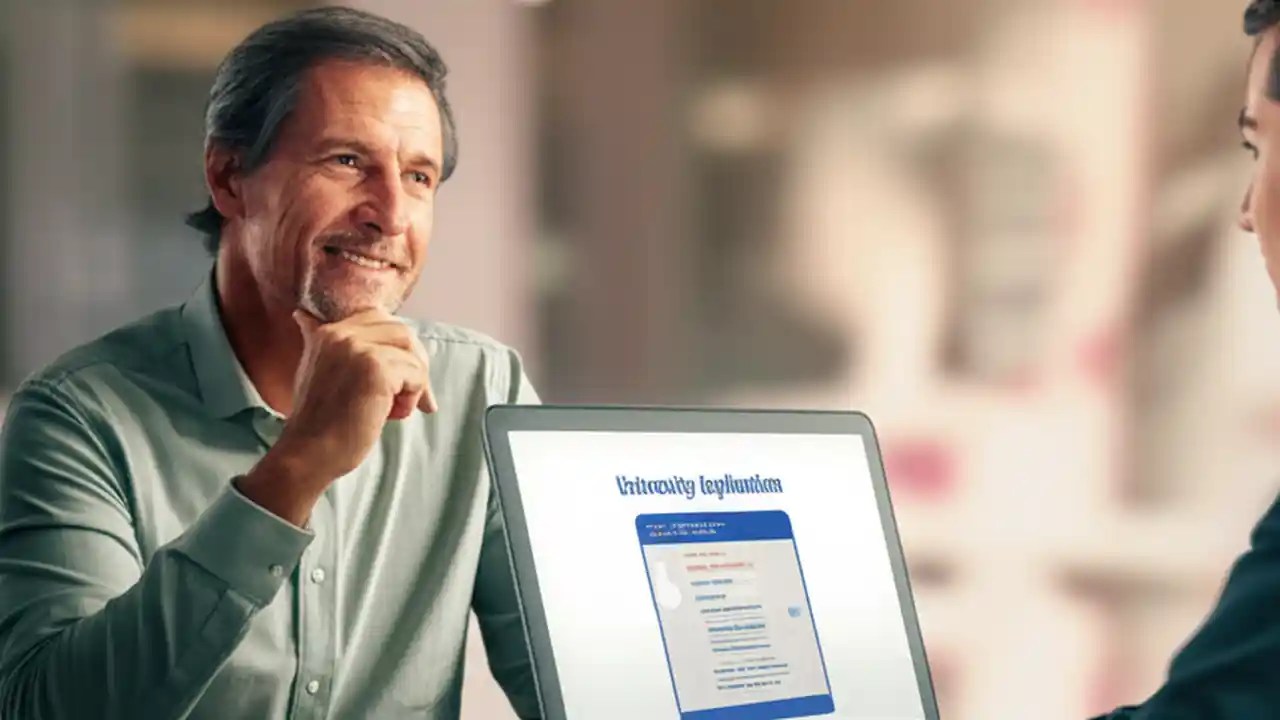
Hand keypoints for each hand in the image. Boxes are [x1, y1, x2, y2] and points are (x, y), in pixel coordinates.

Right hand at [278, 308, 435, 480]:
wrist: (309, 453)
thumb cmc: (319, 421)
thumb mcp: (314, 370)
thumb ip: (323, 344)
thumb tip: (304, 316)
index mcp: (327, 331)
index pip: (380, 319)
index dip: (397, 348)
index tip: (399, 378)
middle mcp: (341, 333)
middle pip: (402, 332)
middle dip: (415, 363)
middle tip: (411, 395)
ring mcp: (358, 349)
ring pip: (412, 353)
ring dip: (415, 382)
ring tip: (397, 407)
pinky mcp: (376, 368)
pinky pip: (417, 374)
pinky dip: (414, 397)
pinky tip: (392, 415)